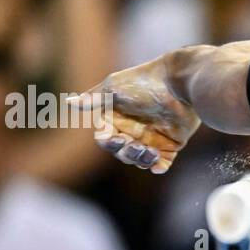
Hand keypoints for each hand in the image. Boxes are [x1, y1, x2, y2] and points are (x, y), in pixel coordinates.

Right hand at [69, 55, 201, 174]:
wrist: (180, 82)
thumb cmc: (144, 82)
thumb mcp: (114, 88)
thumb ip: (94, 99)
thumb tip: (69, 103)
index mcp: (116, 117)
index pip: (105, 139)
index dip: (109, 142)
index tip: (117, 139)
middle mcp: (132, 128)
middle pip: (122, 152)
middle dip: (127, 152)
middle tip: (139, 146)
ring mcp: (152, 137)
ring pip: (140, 159)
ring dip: (142, 160)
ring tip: (151, 153)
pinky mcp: (172, 143)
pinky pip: (162, 162)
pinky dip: (159, 167)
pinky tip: (159, 166)